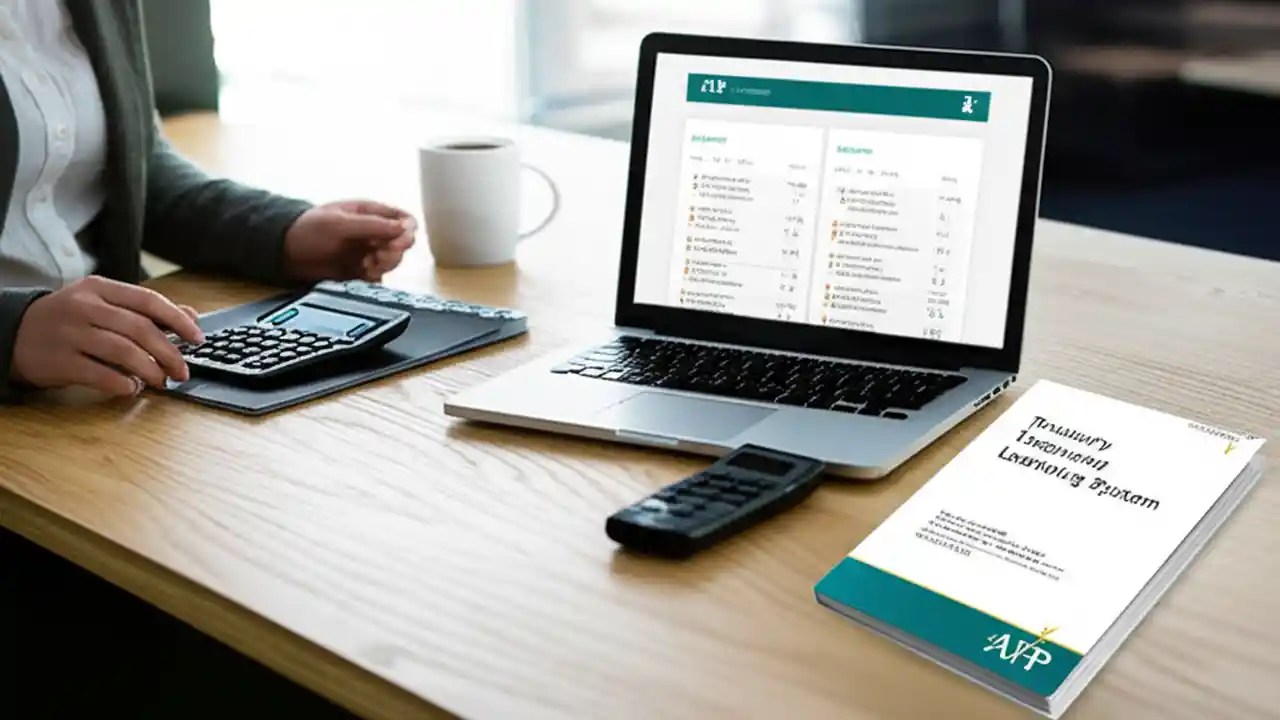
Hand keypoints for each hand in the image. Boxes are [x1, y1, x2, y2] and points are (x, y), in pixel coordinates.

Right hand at [9, 276, 204, 395]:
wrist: (13, 331)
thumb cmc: (69, 319)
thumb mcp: (102, 303)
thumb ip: (144, 309)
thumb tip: (191, 315)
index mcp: (99, 288)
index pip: (149, 301)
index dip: (179, 321)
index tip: (198, 339)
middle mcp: (84, 307)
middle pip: (140, 329)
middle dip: (169, 353)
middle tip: (183, 371)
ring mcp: (70, 334)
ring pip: (123, 352)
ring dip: (150, 371)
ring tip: (162, 381)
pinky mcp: (59, 361)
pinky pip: (100, 374)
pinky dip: (123, 383)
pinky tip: (133, 387)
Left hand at [283, 200, 416, 281]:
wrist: (284, 251)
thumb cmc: (309, 229)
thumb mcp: (340, 223)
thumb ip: (373, 225)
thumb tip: (405, 230)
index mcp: (370, 213)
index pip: (403, 220)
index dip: (407, 231)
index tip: (399, 242)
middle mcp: (372, 232)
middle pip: (402, 243)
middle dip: (394, 252)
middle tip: (376, 258)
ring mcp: (366, 252)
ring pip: (392, 261)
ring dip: (384, 265)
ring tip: (366, 267)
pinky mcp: (359, 271)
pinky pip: (378, 276)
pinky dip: (374, 278)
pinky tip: (361, 275)